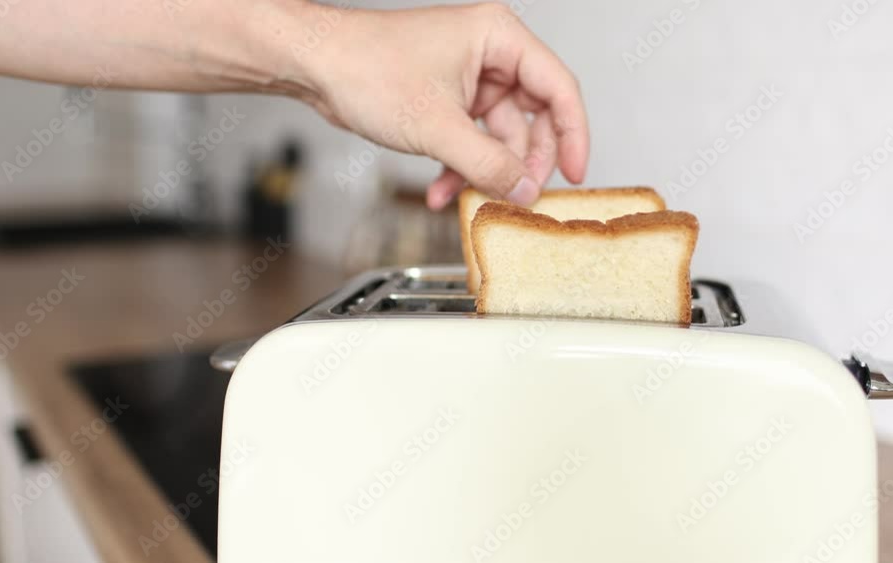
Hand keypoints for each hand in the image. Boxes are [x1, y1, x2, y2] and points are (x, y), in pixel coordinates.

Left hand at [284, 2, 588, 208]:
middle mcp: (489, 53)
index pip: (558, 88)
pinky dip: (460, 167)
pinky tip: (441, 190)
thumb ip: (487, 163)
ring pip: (499, 135)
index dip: (573, 135)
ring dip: (482, 171)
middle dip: (521, 162)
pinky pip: (471, 140)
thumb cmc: (365, 67)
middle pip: (532, 116)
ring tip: (467, 197)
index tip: (577, 173)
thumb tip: (525, 191)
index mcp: (498, 37)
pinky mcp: (448, 99)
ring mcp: (468, 77)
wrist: (315, 67)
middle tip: (520, 195)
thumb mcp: (436, 127)